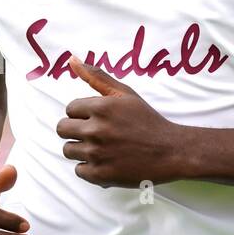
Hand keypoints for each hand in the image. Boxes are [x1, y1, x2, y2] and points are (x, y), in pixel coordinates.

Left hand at [57, 55, 193, 188]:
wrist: (171, 151)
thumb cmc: (147, 120)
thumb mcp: (125, 94)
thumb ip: (97, 77)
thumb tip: (72, 60)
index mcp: (101, 107)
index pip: (70, 109)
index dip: (83, 114)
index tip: (98, 118)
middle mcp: (96, 129)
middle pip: (62, 129)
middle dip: (76, 130)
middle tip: (95, 133)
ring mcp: (97, 153)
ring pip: (68, 150)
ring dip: (81, 149)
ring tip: (102, 148)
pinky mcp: (101, 175)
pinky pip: (78, 171)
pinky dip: (90, 168)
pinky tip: (105, 162)